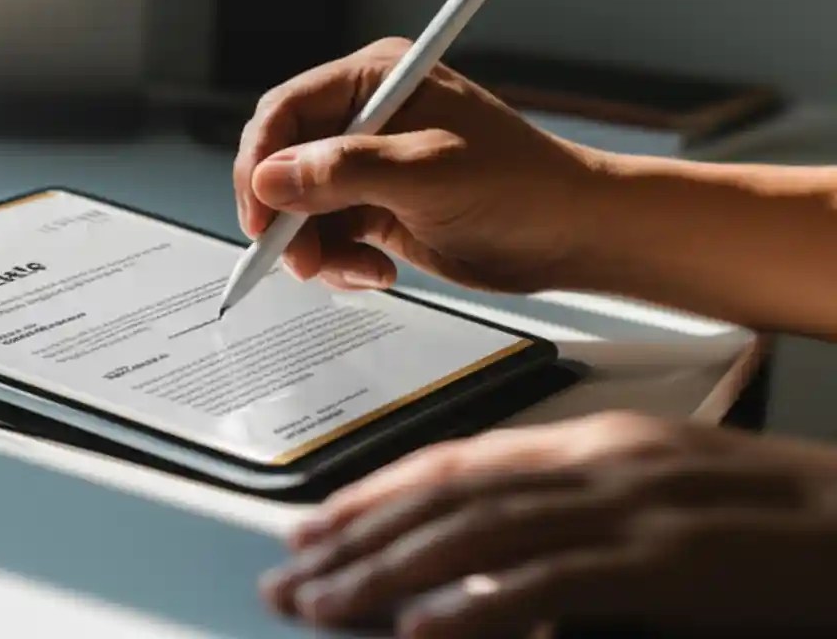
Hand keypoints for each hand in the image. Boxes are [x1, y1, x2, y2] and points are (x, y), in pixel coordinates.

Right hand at [233, 37, 608, 293]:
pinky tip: (378, 273)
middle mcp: (366, 118)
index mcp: (377, 81)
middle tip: (300, 260)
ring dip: (316, 248)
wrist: (571, 235)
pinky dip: (341, 262)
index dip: (262, 162)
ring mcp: (371, 166)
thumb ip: (345, 172)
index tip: (260, 215)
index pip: (286, 111)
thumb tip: (269, 179)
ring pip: (302, 208)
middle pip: (285, 163)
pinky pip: (330, 236)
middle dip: (286, 217)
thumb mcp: (428, 174)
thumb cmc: (520, 187)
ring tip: (359, 272)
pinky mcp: (379, 207)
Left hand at [260, 413, 836, 637]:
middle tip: (290, 573)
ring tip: (323, 602)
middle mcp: (596, 465)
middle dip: (359, 536)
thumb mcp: (659, 484)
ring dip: (390, 571)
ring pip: (478, 537)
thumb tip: (493, 531)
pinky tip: (420, 629)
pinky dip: (479, 606)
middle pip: (448, 499)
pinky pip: (550, 584)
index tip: (315, 522)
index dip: (377, 491)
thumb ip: (575, 498)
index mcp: (593, 442)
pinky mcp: (664, 567)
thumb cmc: (772, 512)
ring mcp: (628, 511)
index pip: (458, 462)